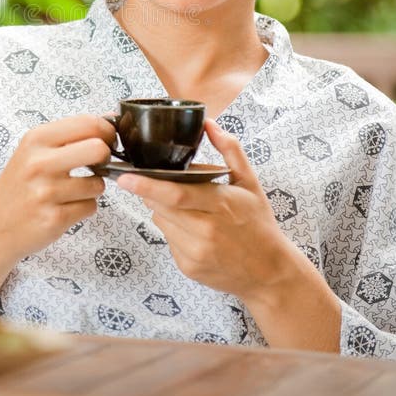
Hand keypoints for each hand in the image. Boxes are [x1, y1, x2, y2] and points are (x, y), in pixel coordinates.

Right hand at [0, 114, 113, 262]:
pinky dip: (84, 208)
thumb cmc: (18, 186)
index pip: (88, 123)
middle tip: (98, 165)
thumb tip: (110, 119)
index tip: (107, 140)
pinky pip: (90, 207)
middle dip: (106, 158)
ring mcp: (46, 192)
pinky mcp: (54, 219)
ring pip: (98, 184)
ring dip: (92, 189)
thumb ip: (68, 135)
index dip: (107, 131)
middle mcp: (39, 163)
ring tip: (72, 192)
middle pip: (98, 149)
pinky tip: (65, 208)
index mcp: (35, 139)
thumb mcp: (32, 151)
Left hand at [115, 118, 290, 303]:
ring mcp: (196, 253)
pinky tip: (192, 229)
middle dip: (150, 193)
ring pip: (161, 223)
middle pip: (162, 208)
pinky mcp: (189, 268)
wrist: (269, 272)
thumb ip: (230, 149)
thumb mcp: (250, 182)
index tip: (126, 177)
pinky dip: (172, 230)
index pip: (176, 194)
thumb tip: (208, 123)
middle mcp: (207, 231)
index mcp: (221, 205)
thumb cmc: (258, 223)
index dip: (147, 185)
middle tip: (147, 181)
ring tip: (186, 208)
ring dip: (162, 210)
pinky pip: (168, 241)